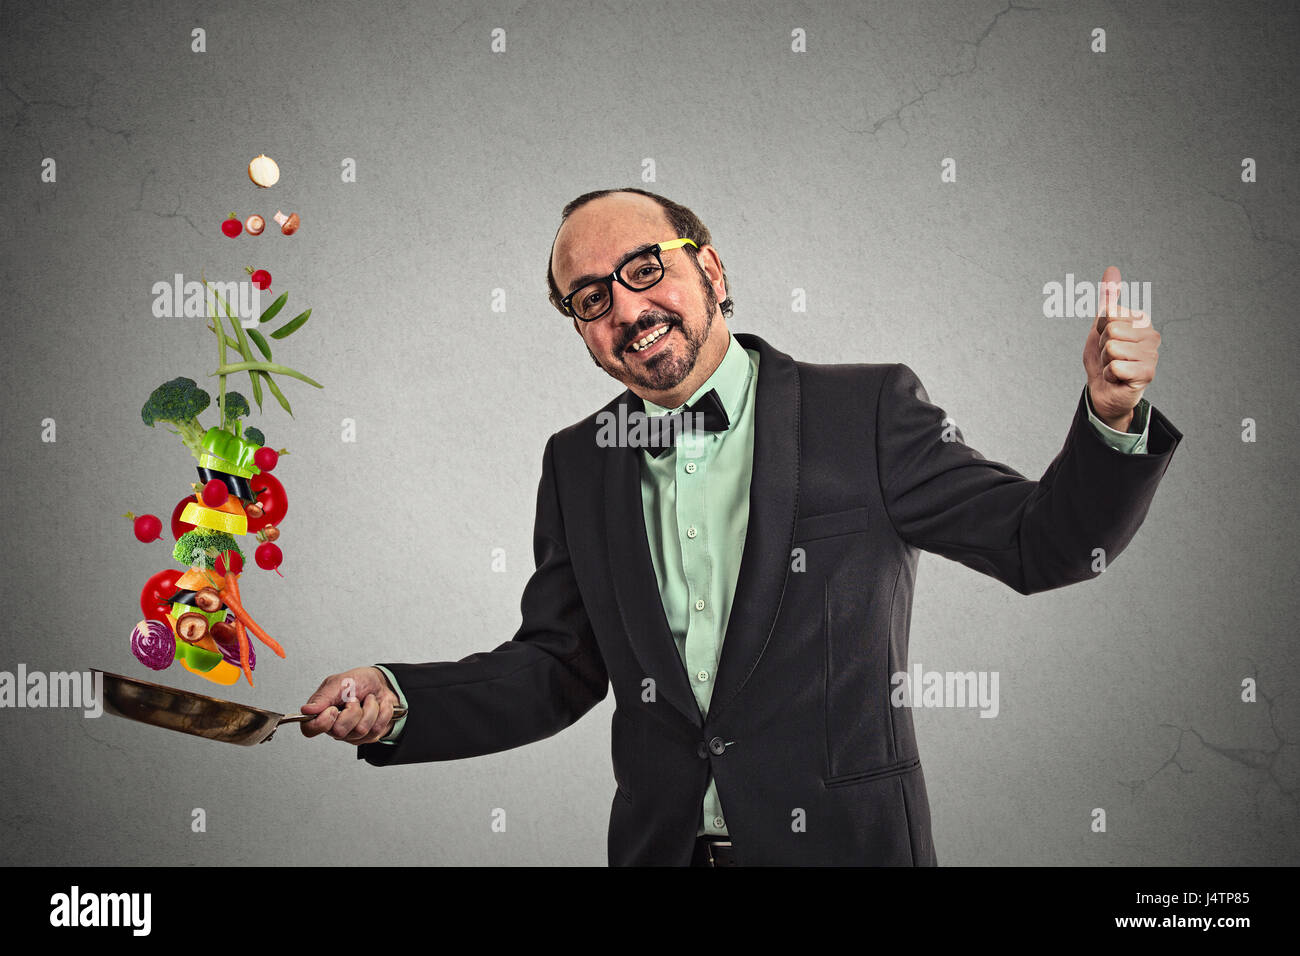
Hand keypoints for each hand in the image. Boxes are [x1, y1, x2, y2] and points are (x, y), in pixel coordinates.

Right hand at [301, 666, 399, 744]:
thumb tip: (306, 710)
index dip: (321, 722)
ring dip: (370, 709)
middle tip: (355, 699)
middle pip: (339, 731)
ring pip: (360, 731)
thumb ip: (323, 697)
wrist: (383, 683)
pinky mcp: (368, 736)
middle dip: (353, 711)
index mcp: (322, 712)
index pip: (309, 730)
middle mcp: (335, 726)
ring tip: (369, 700)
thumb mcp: (340, 682)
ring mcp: (352, 734)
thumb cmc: (359, 681)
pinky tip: (380, 706)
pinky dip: (382, 713)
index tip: (333, 709)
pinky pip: (376, 730)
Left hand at [1083, 265, 1159, 430]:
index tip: (1106, 340)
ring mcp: (1152, 354)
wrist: (1103, 390)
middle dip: (1102, 346)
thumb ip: (1108, 298)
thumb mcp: (1100, 326)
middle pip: (1111, 330)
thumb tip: (1112, 269)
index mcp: (1141, 320)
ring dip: (1105, 362)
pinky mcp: (1148, 374)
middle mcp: (1151, 334)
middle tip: (1110, 357)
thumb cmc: (1103, 358)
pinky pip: (1115, 367)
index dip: (1099, 329)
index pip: (1109, 313)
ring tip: (1114, 367)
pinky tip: (1118, 379)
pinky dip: (1109, 375)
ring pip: (1112, 348)